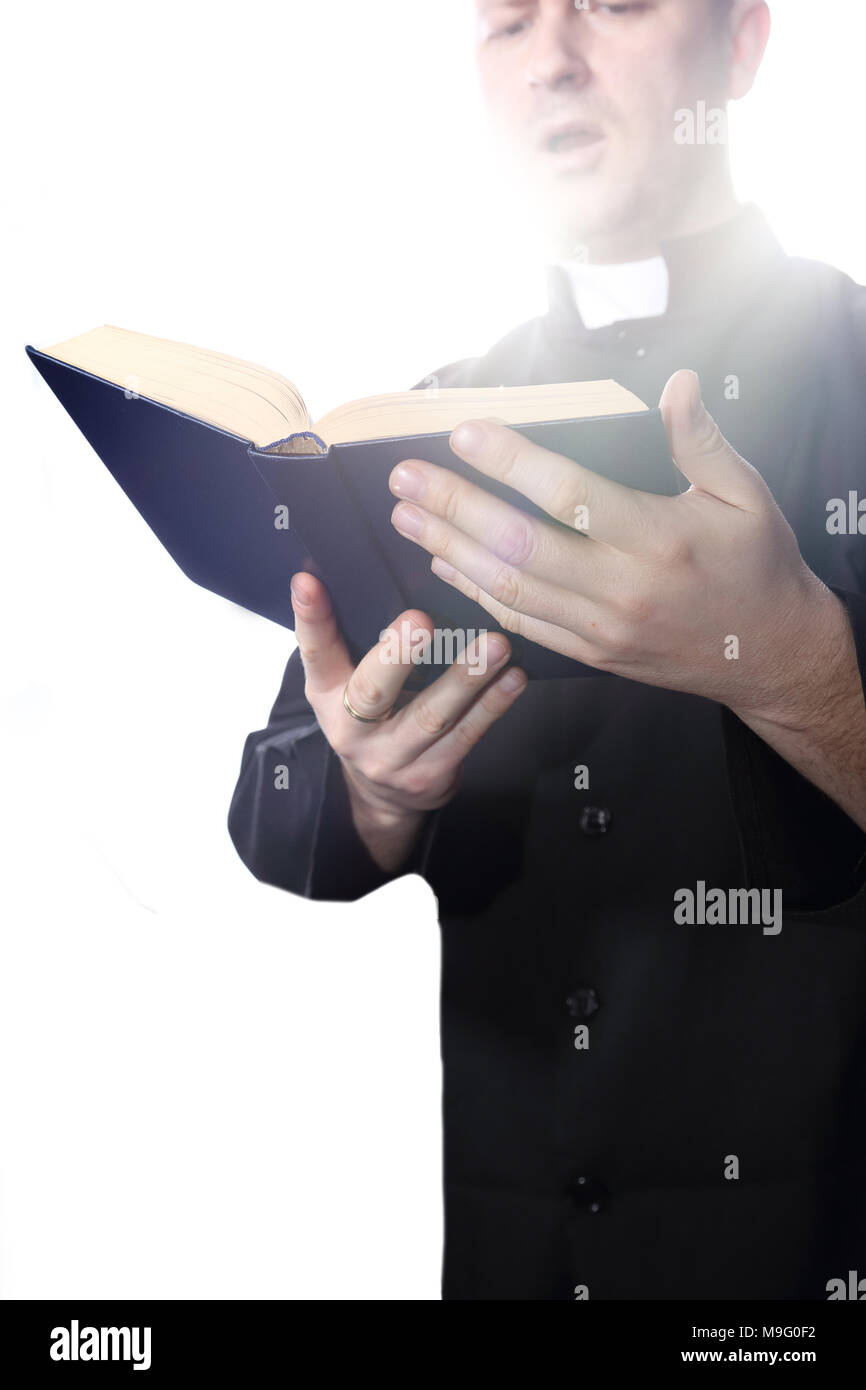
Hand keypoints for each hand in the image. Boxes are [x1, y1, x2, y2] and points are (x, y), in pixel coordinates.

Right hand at [290, 572, 527, 869]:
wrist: (383, 797)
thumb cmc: (369, 717)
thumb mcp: (343, 683)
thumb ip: (347, 638)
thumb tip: (347, 569)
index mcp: (326, 695)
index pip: (314, 653)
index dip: (310, 618)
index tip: (307, 581)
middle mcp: (351, 730)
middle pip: (371, 693)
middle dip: (396, 656)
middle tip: (420, 620)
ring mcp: (392, 757)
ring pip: (430, 716)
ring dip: (466, 679)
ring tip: (496, 645)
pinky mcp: (431, 776)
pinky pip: (466, 737)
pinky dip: (493, 706)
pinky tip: (513, 679)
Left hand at [388, 369, 837, 725]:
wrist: (770, 657)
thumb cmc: (759, 566)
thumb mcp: (747, 495)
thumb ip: (701, 441)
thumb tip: (678, 382)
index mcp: (658, 538)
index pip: (569, 494)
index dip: (511, 462)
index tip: (464, 431)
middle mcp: (622, 587)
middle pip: (520, 545)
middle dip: (454, 508)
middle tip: (404, 476)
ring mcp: (601, 627)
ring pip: (508, 588)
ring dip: (449, 549)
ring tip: (405, 516)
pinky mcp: (591, 653)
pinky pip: (521, 624)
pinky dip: (476, 594)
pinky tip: (443, 564)